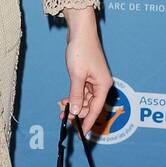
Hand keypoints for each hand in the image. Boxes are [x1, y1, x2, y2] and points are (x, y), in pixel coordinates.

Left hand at [58, 15, 111, 136]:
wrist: (80, 32)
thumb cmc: (81, 51)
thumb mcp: (77, 76)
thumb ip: (77, 95)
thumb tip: (76, 112)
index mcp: (103, 85)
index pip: (95, 109)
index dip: (87, 122)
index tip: (81, 134)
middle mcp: (101, 84)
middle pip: (90, 105)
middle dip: (78, 114)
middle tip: (65, 121)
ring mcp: (94, 80)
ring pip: (85, 99)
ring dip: (74, 105)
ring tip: (61, 112)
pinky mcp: (87, 76)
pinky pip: (82, 91)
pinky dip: (74, 97)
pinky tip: (66, 101)